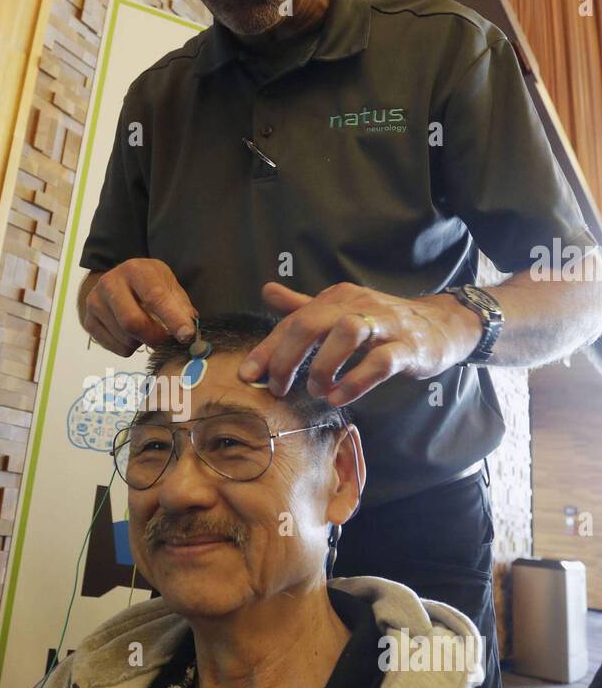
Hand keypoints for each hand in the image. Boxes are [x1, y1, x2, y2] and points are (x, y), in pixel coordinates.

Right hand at [82, 259, 197, 356]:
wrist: (116, 283)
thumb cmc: (149, 285)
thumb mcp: (168, 285)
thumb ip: (181, 307)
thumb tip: (189, 333)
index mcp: (135, 269)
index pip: (154, 297)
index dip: (172, 319)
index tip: (187, 336)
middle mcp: (110, 282)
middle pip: (132, 322)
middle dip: (155, 337)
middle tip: (167, 341)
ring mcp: (95, 302)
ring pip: (125, 339)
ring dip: (144, 342)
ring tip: (147, 330)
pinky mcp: (88, 321)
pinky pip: (116, 348)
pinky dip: (132, 348)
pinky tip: (133, 334)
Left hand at [237, 281, 482, 403]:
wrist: (440, 326)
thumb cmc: (382, 324)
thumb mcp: (341, 312)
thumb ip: (304, 307)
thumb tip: (267, 291)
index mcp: (337, 298)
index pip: (293, 320)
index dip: (267, 349)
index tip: (248, 375)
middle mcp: (358, 305)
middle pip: (311, 322)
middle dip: (287, 358)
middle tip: (279, 388)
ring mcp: (385, 325)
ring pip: (347, 333)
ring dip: (324, 367)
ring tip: (318, 390)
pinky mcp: (408, 347)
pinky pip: (380, 362)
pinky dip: (355, 382)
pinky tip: (340, 396)